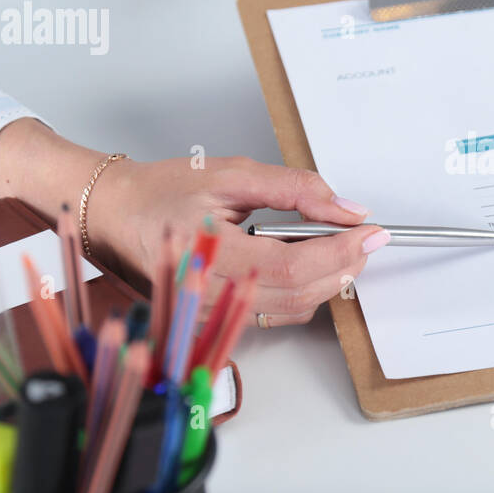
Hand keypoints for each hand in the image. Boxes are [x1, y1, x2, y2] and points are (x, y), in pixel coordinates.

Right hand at [88, 156, 387, 326]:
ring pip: (294, 309)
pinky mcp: (221, 318)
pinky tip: (307, 260)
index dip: (340, 251)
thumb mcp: (234, 173)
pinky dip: (306, 290)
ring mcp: (215, 312)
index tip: (371, 231)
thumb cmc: (167, 191)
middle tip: (364, 236)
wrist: (122, 215)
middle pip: (300, 294)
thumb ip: (295, 189)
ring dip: (329, 279)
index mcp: (210, 252)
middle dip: (343, 265)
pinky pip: (279, 314)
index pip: (293, 265)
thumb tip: (346, 209)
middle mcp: (210, 293)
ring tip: (336, 243)